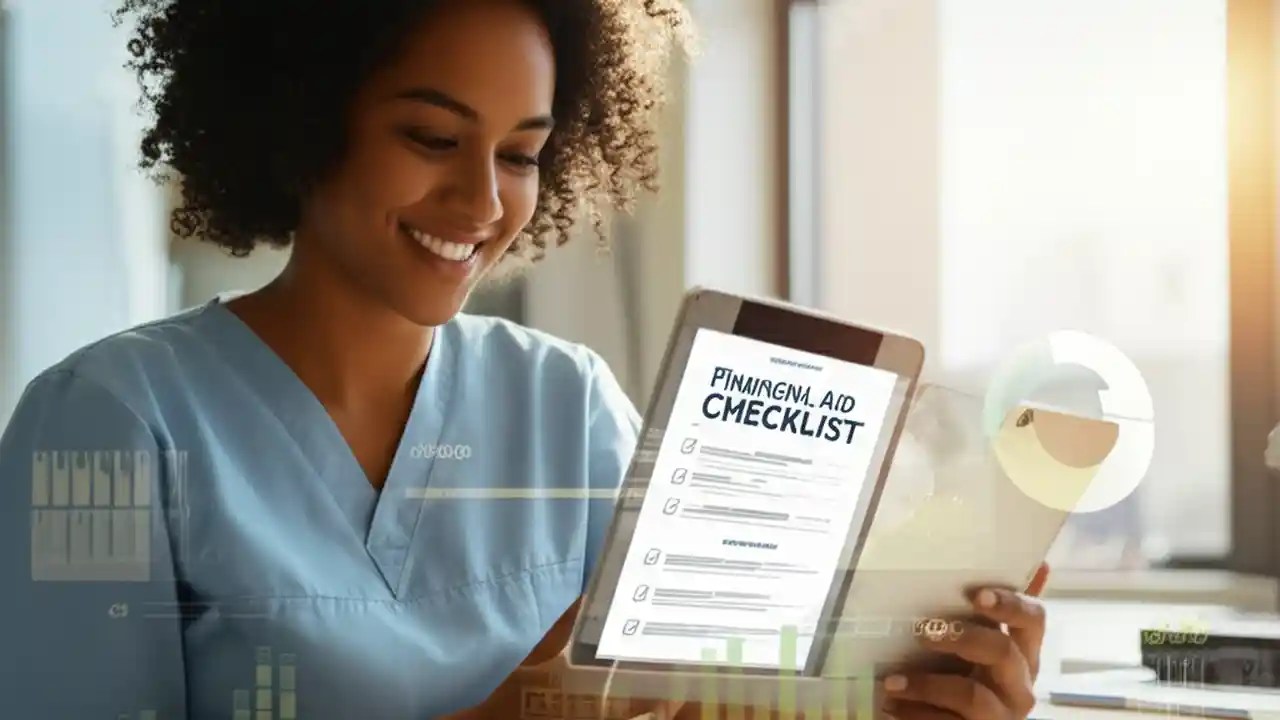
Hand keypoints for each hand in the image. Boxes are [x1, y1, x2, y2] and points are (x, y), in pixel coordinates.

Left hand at [881, 563, 1049, 719]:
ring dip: (926, 684)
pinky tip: (891, 706)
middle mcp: (1020, 685)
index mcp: (1024, 654)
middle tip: (922, 631)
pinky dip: (915, 713)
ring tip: (891, 682)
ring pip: (971, 695)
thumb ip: (996, 610)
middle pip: (1002, 652)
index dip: (1010, 604)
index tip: (977, 595)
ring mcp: (1001, 715)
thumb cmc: (968, 678)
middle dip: (961, 637)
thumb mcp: (979, 644)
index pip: (1034, 620)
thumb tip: (1038, 563)